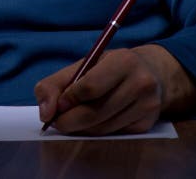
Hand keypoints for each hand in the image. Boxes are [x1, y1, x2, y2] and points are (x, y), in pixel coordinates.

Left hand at [34, 45, 195, 135]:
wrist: (150, 73)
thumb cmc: (109, 68)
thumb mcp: (84, 65)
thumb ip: (56, 83)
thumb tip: (45, 113)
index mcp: (123, 61)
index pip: (89, 87)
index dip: (68, 99)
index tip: (57, 105)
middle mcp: (140, 82)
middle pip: (95, 112)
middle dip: (69, 120)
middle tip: (57, 122)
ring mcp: (147, 105)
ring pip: (103, 127)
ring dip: (82, 127)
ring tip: (74, 119)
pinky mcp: (147, 124)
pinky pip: (114, 134)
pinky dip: (97, 131)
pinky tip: (94, 121)